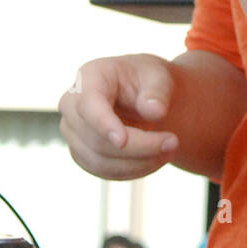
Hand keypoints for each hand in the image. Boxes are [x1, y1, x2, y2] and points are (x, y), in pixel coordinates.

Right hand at [58, 53, 178, 181]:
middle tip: (174, 142)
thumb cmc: (148, 81)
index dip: (103, 124)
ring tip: (170, 150)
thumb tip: (155, 110)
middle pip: (96, 138)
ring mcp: (73, 132)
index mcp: (89, 77)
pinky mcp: (82, 153)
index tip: (122, 141)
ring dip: (138, 162)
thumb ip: (157, 91)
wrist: (143, 96)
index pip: (89, 104)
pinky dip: (134, 170)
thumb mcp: (158, 76)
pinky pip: (104, 172)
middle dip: (138, 147)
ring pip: (99, 161)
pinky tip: (156, 158)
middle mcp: (72, 105)